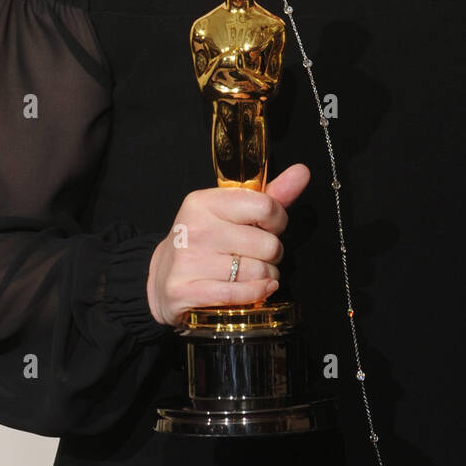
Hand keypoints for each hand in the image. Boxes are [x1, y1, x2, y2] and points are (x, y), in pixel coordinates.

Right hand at [146, 163, 310, 325]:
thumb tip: (302, 172)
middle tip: (259, 255)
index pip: (265, 207)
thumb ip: (271, 195)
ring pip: (257, 271)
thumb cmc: (207, 240)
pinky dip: (256, 293)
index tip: (270, 228)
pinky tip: (257, 289)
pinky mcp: (184, 291)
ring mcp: (187, 260)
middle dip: (272, 254)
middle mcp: (194, 228)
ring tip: (252, 272)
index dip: (278, 222)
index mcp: (205, 202)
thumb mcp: (234, 212)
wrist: (164, 275)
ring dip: (265, 277)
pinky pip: (239, 293)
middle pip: (267, 245)